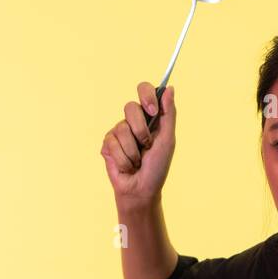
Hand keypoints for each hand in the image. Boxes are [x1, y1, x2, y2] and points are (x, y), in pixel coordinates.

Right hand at [100, 82, 176, 211]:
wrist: (142, 190)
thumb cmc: (157, 167)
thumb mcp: (167, 140)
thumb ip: (169, 114)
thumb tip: (169, 88)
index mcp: (149, 117)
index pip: (144, 90)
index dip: (146, 95)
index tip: (153, 111)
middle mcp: (132, 121)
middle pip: (130, 107)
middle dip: (140, 130)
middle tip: (146, 145)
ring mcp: (118, 132)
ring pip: (122, 128)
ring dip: (133, 150)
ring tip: (137, 161)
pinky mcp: (107, 144)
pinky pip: (112, 143)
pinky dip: (123, 158)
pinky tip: (127, 166)